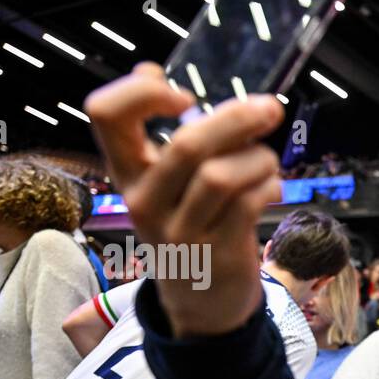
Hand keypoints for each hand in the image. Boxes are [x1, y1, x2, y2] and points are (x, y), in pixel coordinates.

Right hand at [84, 63, 284, 336]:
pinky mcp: (219, 254)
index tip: (183, 94)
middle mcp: (145, 202)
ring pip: (222, 175)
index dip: (142, 92)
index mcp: (127, 175)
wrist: (201, 307)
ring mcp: (182, 232)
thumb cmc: (189, 228)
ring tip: (268, 161)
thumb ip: (161, 134)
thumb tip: (151, 71)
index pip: (106, 115)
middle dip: (237, 118)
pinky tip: (271, 186)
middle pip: (186, 144)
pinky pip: (248, 204)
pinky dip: (268, 185)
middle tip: (270, 108)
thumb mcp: (163, 185)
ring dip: (259, 157)